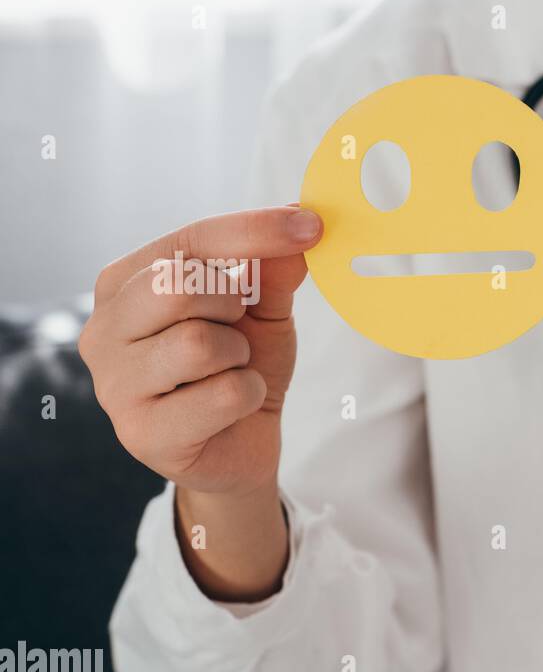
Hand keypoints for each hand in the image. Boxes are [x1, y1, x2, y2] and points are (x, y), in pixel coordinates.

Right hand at [80, 206, 321, 600]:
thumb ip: (273, 271)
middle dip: (231, 305)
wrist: (241, 447)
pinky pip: (223, 394)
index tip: (311, 225)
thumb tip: (297, 223)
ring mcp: (114, 385)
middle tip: (238, 330)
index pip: (188, 241)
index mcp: (123, 285)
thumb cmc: (240, 369)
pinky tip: (232, 408)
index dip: (254, 230)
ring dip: (239, 357)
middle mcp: (102, 329)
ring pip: (199, 343)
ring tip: (231, 371)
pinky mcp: (142, 433)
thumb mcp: (262, 313)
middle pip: (177, 286)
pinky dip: (248, 396)